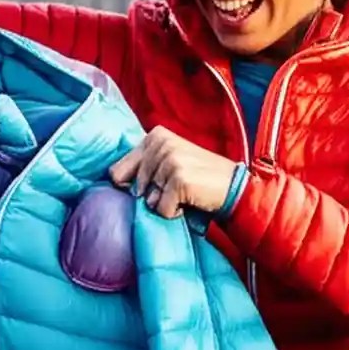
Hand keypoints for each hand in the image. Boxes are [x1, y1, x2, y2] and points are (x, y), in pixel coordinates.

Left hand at [108, 126, 237, 217]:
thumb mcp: (169, 161)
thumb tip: (114, 180)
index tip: (158, 184)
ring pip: (148, 200)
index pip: (117, 171)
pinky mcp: (179, 179)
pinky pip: (162, 210)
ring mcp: (170, 160)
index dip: (133, 186)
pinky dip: (175, 213)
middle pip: (133, 188)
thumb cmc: (199, 178)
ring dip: (166, 204)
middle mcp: (161, 143)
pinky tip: (191, 201)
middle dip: (153, 196)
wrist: (234, 187)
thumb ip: (144, 164)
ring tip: (186, 193)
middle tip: (178, 188)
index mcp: (155, 136)